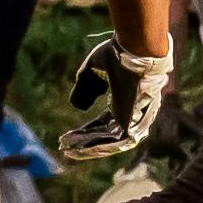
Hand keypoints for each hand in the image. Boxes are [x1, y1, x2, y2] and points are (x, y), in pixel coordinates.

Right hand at [58, 38, 173, 161]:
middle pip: (107, 133)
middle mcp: (132, 112)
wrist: (133, 52)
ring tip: (69, 151)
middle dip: (87, 142)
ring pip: (110, 140)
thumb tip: (79, 107)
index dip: (89, 128)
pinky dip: (96, 147)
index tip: (72, 135)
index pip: (107, 121)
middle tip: (68, 148)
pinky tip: (79, 150)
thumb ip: (84, 89)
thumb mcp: (92, 73)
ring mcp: (133, 118)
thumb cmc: (116, 56)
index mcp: (126, 100)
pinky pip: (114, 142)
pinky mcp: (131, 123)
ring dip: (89, 147)